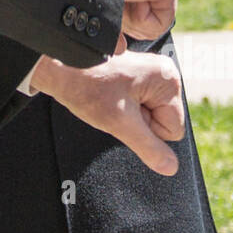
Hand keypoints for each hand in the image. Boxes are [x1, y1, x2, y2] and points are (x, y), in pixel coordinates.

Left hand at [29, 49, 184, 175]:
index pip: (173, 130)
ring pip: (149, 116)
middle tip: (116, 106)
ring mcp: (149, 73)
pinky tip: (109, 96)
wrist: (59, 65)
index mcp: (168, 79)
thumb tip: (171, 167)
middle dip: (139, 121)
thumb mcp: (120, 123)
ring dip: (129, 115)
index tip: (126, 112)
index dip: (147, 130)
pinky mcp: (136, 76)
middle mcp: (163, 73)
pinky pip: (139, 106)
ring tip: (110, 100)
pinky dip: (123, 107)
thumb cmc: (86, 86)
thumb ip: (149, 148)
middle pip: (162, 122)